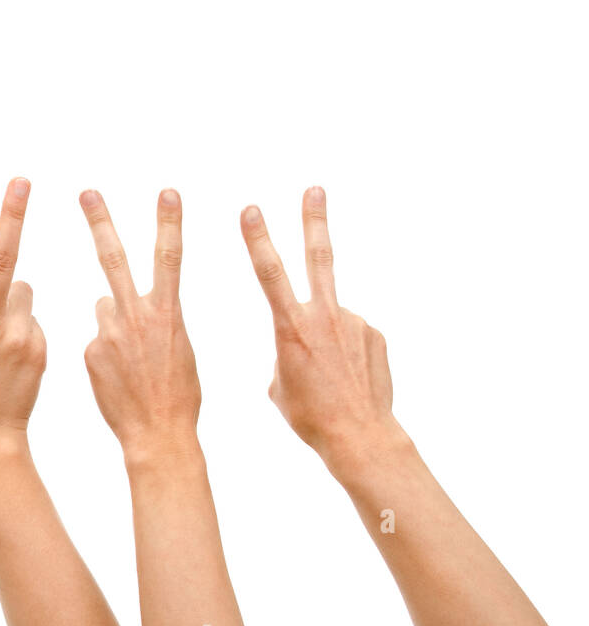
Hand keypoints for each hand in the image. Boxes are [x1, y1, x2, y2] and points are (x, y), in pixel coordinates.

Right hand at [0, 179, 45, 465]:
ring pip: (23, 291)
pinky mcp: (39, 346)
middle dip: (11, 216)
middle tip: (22, 180)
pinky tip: (14, 364)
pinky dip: (24, 334)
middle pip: (2, 258)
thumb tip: (20, 282)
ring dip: (14, 305)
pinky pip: (33, 323)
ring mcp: (18, 333)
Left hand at [79, 188, 199, 464]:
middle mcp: (136, 316)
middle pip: (115, 258)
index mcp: (168, 313)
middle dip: (101, 222)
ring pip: (106, 308)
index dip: (169, 222)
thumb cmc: (179, 396)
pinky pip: (98, 342)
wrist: (157, 434)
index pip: (170, 257)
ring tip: (134, 361)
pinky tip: (118, 380)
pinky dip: (106, 354)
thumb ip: (150, 318)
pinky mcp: (89, 351)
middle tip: (87, 192)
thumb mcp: (179, 349)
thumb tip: (111, 302)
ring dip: (116, 323)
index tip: (167, 191)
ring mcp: (109, 333)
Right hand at [239, 187, 395, 465]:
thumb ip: (285, 352)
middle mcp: (325, 316)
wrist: (358, 435)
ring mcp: (354, 323)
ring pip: (331, 320)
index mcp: (291, 327)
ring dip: (325, 342)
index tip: (251, 210)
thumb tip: (300, 341)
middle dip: (314, 221)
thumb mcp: (279, 385)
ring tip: (330, 377)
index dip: (258, 240)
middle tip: (315, 190)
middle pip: (319, 257)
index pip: (270, 274)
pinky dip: (344, 356)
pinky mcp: (375, 335)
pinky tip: (346, 380)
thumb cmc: (309, 416)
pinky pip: (351, 338)